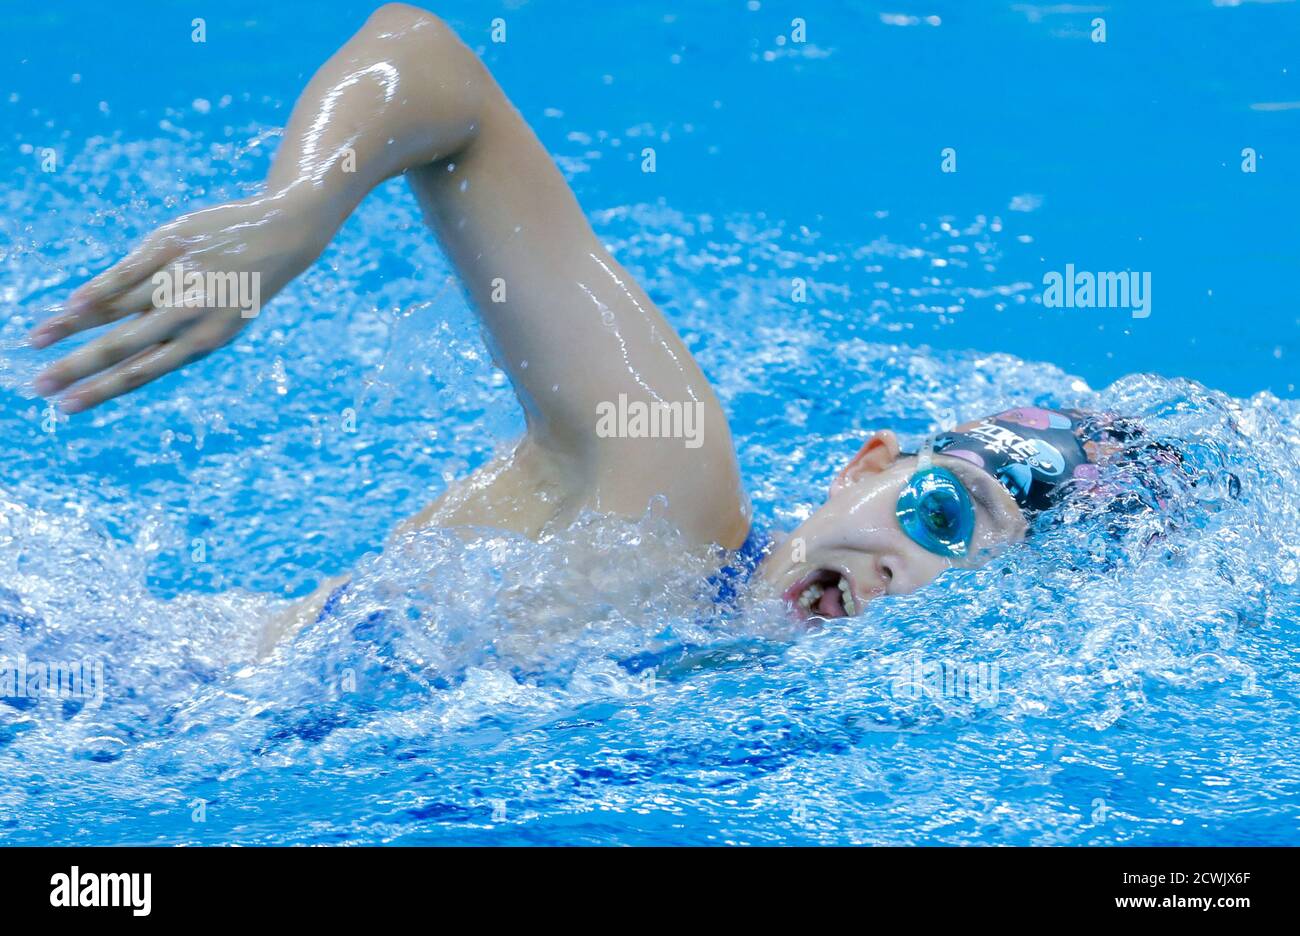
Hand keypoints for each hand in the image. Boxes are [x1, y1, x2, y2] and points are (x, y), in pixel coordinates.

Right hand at [31, 191, 327, 411]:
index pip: (142, 373)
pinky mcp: (171, 244)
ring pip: (117, 309)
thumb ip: (176, 337)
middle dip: (77, 369)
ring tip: (36, 341)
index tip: (66, 407)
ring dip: (71, 327)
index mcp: (204, 341)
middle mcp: (190, 314)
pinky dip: (99, 290)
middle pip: (122, 348)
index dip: (102, 391)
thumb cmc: (241, 286)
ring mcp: (179, 279)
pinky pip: (128, 272)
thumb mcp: (220, 321)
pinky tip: (71, 306)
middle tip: (38, 386)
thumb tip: (122, 357)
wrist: (281, 236)